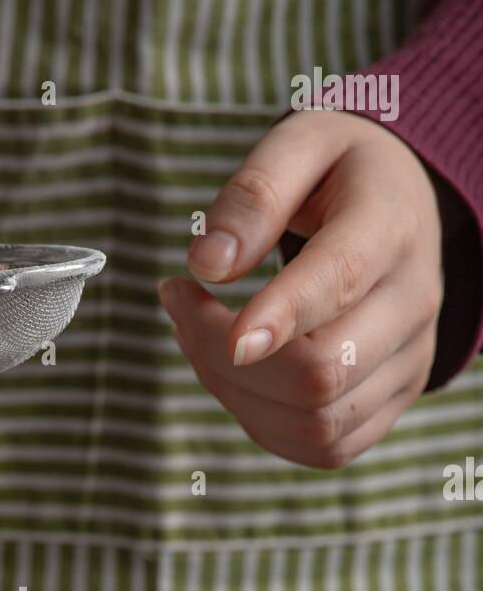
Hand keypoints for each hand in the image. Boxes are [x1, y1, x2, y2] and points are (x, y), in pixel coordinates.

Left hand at [159, 110, 444, 468]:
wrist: (405, 208)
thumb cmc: (341, 174)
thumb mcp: (302, 143)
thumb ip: (255, 194)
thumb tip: (208, 265)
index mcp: (391, 227)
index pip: (341, 282)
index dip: (279, 318)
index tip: (228, 335)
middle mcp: (412, 304)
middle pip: (321, 373)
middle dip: (225, 356)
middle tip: (179, 302)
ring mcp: (409, 362)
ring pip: (315, 423)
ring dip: (234, 392)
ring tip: (196, 334)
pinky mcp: (392, 403)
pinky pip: (322, 447)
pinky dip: (261, 421)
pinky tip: (233, 372)